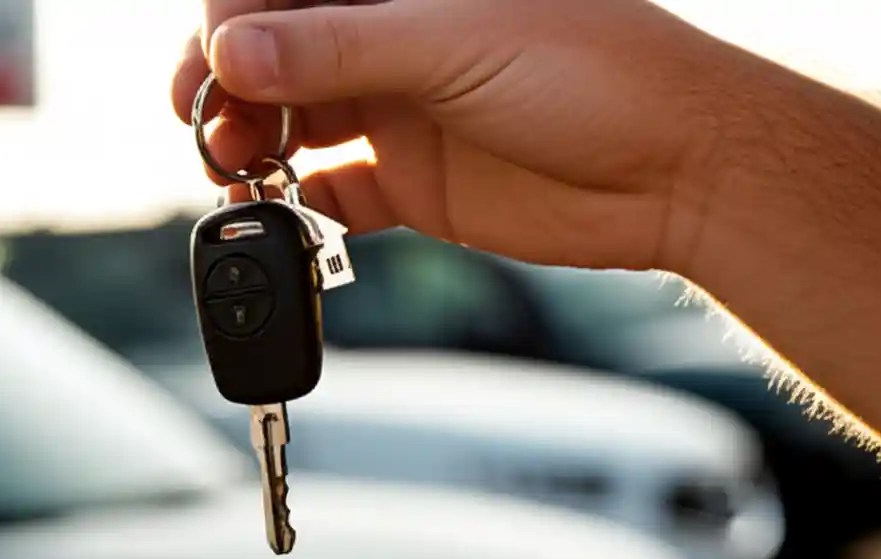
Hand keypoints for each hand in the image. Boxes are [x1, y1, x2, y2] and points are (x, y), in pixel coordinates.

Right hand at [171, 0, 748, 272]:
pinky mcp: (411, 182)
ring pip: (291, 121)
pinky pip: (329, 191)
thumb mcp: (455, 45)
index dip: (234, 18)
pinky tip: (276, 216)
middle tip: (202, 121)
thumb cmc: (595, 74)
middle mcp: (393, 40)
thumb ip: (338, 49)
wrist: (678, 172)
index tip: (214, 63)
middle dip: (228, 83)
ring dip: (249, 144)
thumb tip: (234, 53)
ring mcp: (399, 111)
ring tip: (231, 170)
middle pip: (276, 53)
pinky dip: (293, 205)